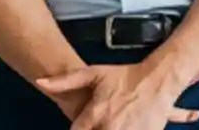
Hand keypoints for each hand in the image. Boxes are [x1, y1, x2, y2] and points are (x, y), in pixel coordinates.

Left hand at [36, 64, 198, 129]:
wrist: (158, 81)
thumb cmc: (125, 77)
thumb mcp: (94, 73)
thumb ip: (65, 80)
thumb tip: (40, 82)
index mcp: (96, 114)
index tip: (81, 127)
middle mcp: (109, 128)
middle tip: (96, 123)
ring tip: (110, 124)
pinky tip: (122, 127)